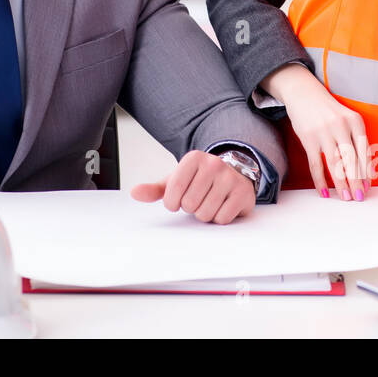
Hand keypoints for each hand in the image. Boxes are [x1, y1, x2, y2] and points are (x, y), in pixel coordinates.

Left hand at [130, 150, 255, 223]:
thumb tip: (134, 193)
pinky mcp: (243, 193)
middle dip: (191, 207)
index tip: (178, 199)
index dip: (173, 202)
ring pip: (205, 213)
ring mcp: (230, 178)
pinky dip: (219, 218)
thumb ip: (155, 189)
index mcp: (193, 158)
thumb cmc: (201, 179)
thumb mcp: (177, 180)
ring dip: (205, 213)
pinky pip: (222, 218)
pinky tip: (222, 205)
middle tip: (199, 198)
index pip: (173, 191)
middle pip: (189, 204)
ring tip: (210, 201)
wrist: (234, 174)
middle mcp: (213, 164)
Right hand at [262, 64, 369, 200]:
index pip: (365, 151)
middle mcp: (340, 126)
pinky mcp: (308, 139)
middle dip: (356, 182)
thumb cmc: (328, 110)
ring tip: (346, 197)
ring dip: (341, 184)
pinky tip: (324, 192)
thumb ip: (355, 139)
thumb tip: (363, 170)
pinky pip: (316, 164)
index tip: (368, 187)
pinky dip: (320, 180)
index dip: (367, 171)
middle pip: (351, 160)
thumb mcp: (347, 119)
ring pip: (335, 164)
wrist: (303, 93)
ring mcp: (323, 132)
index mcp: (355, 121)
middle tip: (359, 197)